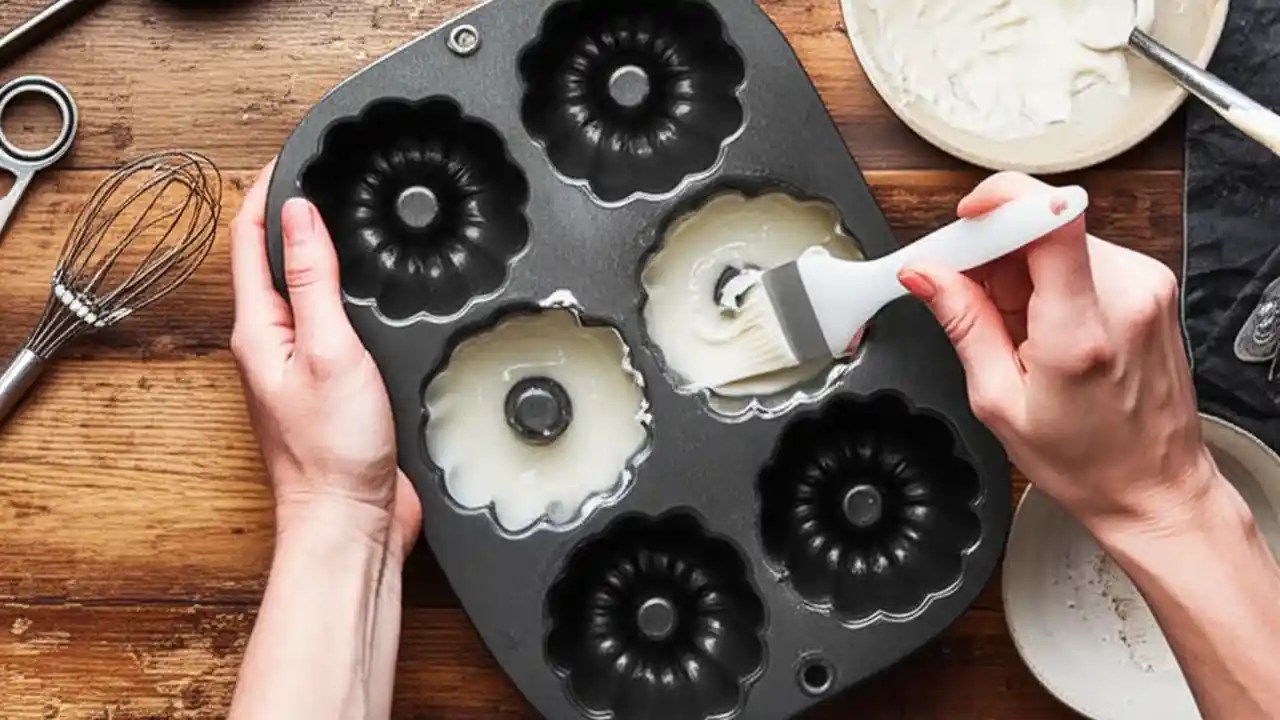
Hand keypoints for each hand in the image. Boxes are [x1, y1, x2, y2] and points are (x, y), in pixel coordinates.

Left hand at [229, 163, 420, 555]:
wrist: (352, 521)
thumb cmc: (331, 452)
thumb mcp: (327, 350)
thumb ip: (314, 282)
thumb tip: (298, 215)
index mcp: (258, 329)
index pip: (251, 240)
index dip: (267, 191)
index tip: (291, 155)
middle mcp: (274, 344)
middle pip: (276, 261)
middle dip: (294, 214)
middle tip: (321, 176)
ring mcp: (304, 365)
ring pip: (309, 292)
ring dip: (323, 253)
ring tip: (345, 218)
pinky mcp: (337, 386)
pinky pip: (337, 324)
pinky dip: (350, 295)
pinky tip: (371, 292)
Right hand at [899, 172, 1219, 537]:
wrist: (1154, 485)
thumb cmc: (1087, 460)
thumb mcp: (999, 401)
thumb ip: (963, 323)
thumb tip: (925, 274)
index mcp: (1082, 330)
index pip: (1052, 218)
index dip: (1002, 200)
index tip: (967, 220)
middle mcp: (1125, 295)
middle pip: (1040, 225)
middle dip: (993, 253)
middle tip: (971, 299)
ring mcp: (1146, 284)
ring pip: (1055, 236)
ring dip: (1019, 267)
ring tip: (1016, 327)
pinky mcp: (1150, 283)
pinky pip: (1079, 253)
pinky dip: (1047, 276)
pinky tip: (1041, 322)